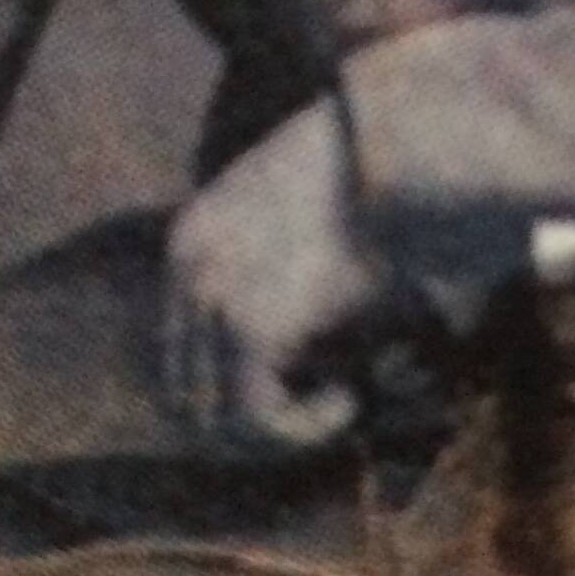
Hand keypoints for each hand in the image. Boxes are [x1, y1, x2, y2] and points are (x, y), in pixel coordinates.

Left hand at [160, 100, 391, 444]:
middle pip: (187, 388)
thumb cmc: (371, 180)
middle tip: (315, 403)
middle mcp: (188, 268)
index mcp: (190, 237)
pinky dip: (303, 426)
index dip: (233, 384)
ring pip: (219, 414)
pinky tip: (346, 402)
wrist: (396, 149)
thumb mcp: (305, 217)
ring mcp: (213, 298)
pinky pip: (258, 416)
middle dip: (252, 413)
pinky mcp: (251, 327)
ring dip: (281, 423)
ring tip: (341, 398)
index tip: (298, 381)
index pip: (178, 347)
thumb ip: (281, 274)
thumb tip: (297, 346)